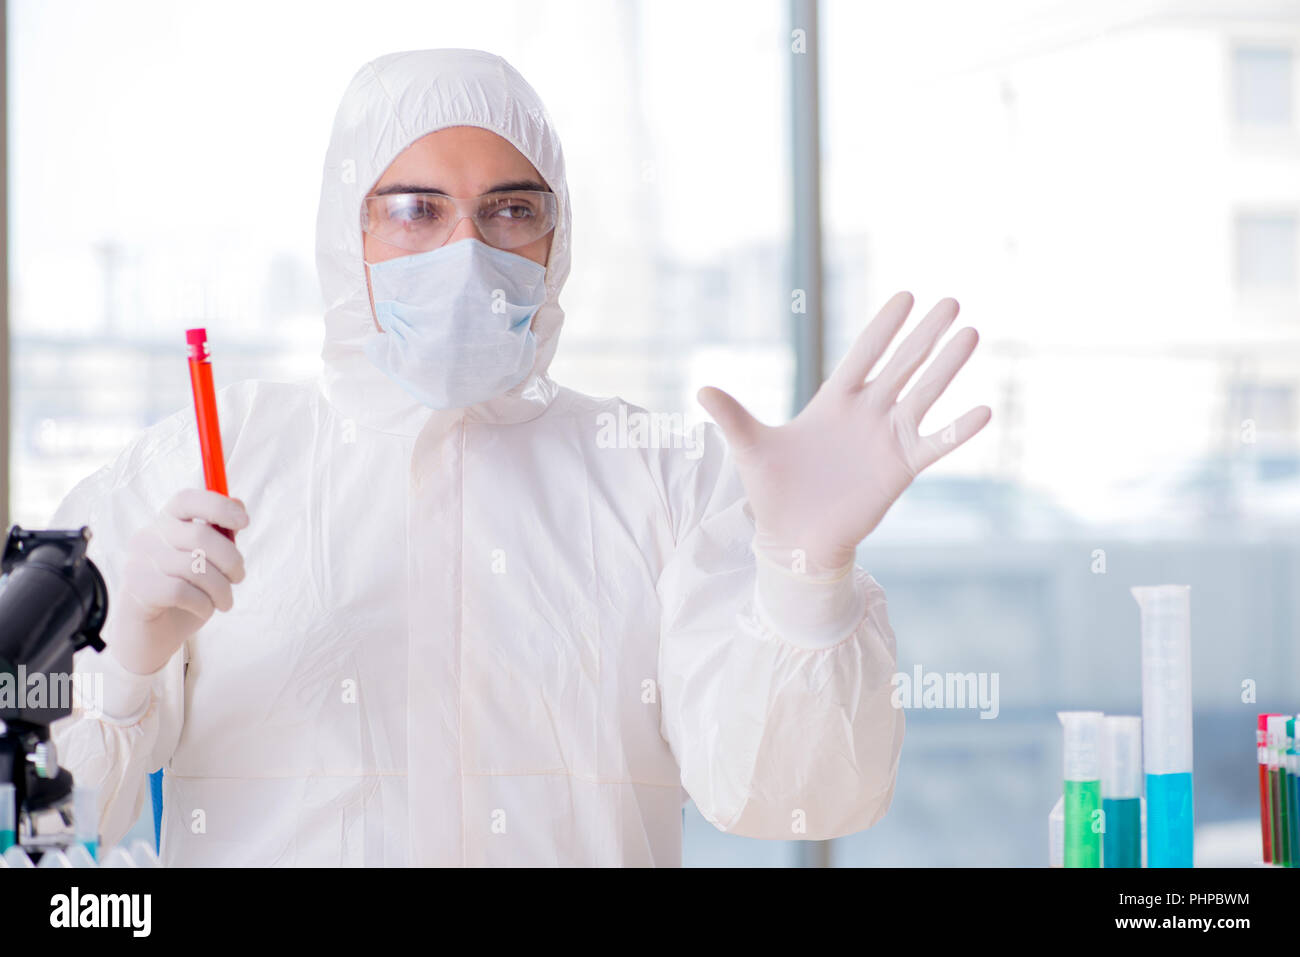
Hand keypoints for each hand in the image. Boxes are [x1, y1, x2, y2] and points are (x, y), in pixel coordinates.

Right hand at [109, 488, 248, 675]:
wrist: (149, 638)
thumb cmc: (183, 597)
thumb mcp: (208, 564)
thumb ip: (221, 536)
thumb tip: (239, 504)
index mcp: (165, 524)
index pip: (187, 500)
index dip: (218, 506)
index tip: (244, 522)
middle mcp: (148, 537)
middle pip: (201, 535)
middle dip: (231, 560)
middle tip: (238, 578)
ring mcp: (138, 562)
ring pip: (196, 567)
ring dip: (221, 589)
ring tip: (224, 601)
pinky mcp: (137, 589)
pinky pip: (183, 591)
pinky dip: (203, 603)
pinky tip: (203, 609)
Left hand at [698, 291, 990, 572]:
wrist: (792, 538)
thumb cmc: (772, 491)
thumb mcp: (749, 449)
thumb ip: (733, 417)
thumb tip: (701, 390)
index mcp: (833, 401)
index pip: (863, 354)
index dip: (883, 327)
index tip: (906, 296)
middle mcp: (866, 414)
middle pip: (902, 365)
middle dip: (925, 335)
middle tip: (952, 302)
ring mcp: (886, 439)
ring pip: (923, 395)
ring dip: (947, 367)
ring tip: (972, 334)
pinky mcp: (900, 468)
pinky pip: (934, 444)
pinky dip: (957, 430)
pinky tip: (983, 411)